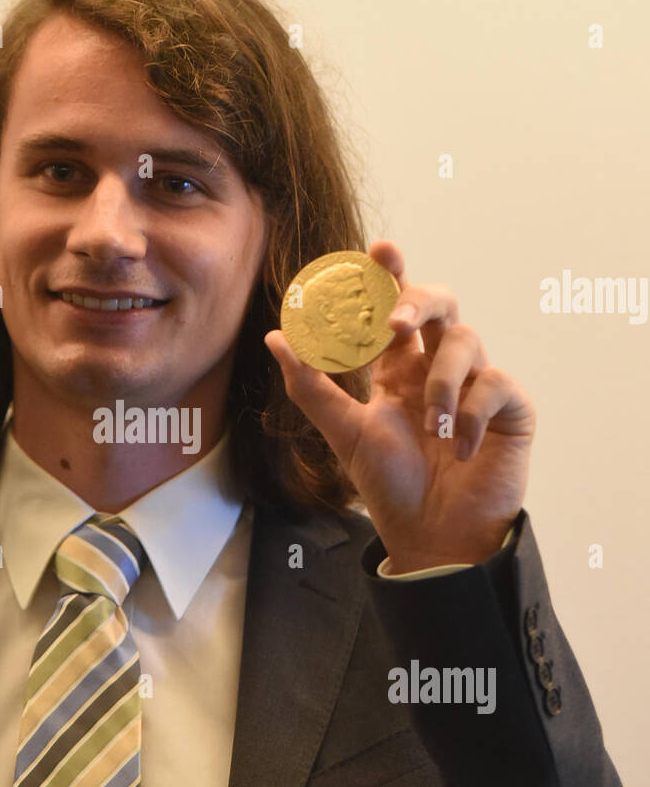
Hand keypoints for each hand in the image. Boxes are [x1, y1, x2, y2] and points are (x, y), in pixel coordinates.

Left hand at [264, 240, 535, 571]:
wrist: (431, 537)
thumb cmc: (391, 486)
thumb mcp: (345, 433)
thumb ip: (312, 386)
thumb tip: (277, 336)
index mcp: (398, 367)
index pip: (393, 308)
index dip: (389, 276)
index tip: (379, 250)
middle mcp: (437, 366)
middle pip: (440, 302)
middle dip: (418, 300)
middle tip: (394, 323)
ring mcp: (476, 384)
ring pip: (466, 339)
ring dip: (441, 381)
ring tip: (431, 426)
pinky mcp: (510, 409)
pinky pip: (495, 384)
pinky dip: (472, 414)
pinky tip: (460, 449)